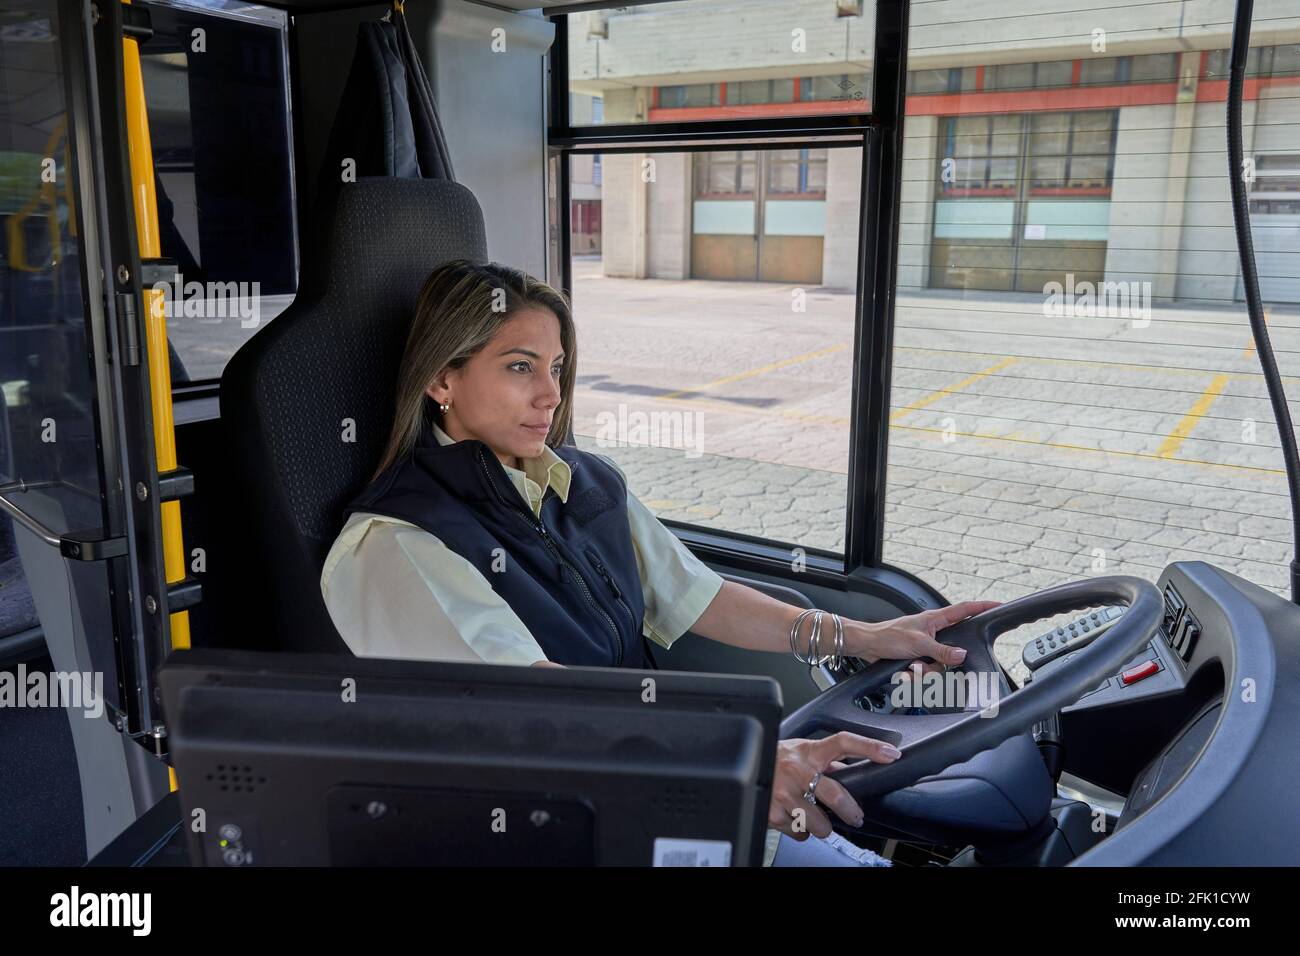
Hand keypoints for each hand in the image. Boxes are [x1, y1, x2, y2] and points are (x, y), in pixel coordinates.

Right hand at [768, 732, 900, 840]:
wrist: (743, 765)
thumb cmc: (777, 758)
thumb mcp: (803, 751)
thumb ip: (827, 760)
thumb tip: (851, 771)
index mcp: (809, 752)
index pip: (843, 742)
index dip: (869, 747)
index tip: (891, 754)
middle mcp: (797, 770)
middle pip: (835, 794)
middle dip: (851, 811)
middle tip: (855, 816)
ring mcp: (784, 792)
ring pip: (819, 823)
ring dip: (820, 825)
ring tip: (811, 815)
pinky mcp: (773, 812)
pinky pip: (799, 833)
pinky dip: (801, 830)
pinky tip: (794, 817)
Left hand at [848, 600, 1000, 666]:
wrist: (866, 646)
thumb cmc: (887, 635)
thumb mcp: (919, 643)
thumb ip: (942, 651)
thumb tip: (962, 655)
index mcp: (935, 619)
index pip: (965, 610)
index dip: (983, 607)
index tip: (1000, 605)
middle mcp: (933, 632)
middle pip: (953, 650)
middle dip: (942, 663)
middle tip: (926, 663)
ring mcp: (925, 646)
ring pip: (939, 666)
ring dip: (924, 671)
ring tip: (910, 667)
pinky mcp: (917, 658)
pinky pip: (925, 672)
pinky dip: (915, 675)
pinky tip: (904, 671)